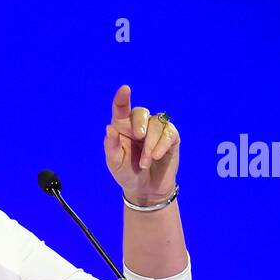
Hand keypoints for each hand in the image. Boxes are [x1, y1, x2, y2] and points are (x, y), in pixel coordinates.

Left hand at [103, 84, 179, 204]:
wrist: (146, 189)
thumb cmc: (127, 173)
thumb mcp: (115, 163)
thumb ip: (111, 146)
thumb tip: (109, 128)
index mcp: (122, 127)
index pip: (121, 109)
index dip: (122, 98)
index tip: (125, 89)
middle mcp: (139, 125)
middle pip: (141, 112)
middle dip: (140, 124)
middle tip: (138, 137)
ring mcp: (156, 130)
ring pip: (157, 123)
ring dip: (150, 144)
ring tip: (146, 163)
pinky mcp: (171, 137)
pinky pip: (169, 132)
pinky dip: (162, 145)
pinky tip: (156, 156)